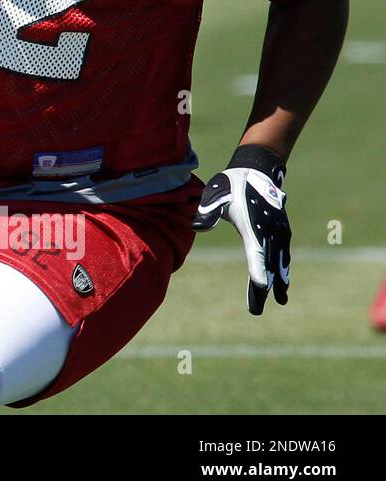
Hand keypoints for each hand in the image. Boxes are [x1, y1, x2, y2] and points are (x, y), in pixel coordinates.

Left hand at [192, 145, 290, 314]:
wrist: (255, 171)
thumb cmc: (231, 185)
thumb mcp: (215, 194)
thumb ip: (207, 212)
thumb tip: (196, 225)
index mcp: (252, 225)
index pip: (255, 253)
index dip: (258, 271)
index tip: (261, 287)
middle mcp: (269, 231)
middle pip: (268, 264)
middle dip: (265, 286)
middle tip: (258, 309)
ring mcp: (278, 231)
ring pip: (279, 260)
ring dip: (279, 280)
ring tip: (281, 299)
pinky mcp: (281, 231)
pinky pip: (283, 253)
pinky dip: (283, 268)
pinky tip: (283, 282)